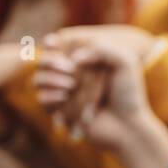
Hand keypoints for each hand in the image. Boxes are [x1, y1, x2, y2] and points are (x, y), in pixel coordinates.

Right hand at [33, 26, 156, 149]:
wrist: (128, 125)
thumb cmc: (128, 94)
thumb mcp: (124, 62)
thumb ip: (102, 48)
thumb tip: (75, 57)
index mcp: (83, 60)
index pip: (58, 45)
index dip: (52, 43)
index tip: (52, 42)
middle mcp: (69, 76)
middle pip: (44, 61)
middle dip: (51, 61)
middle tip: (70, 68)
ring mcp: (62, 94)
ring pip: (39, 80)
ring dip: (51, 79)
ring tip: (71, 85)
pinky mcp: (59, 111)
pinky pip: (43, 99)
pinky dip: (51, 96)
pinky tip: (65, 96)